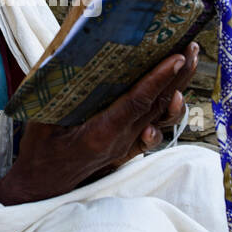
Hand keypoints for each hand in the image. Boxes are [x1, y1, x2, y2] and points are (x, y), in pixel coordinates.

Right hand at [0, 42, 200, 205]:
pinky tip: (176, 91)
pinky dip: (168, 109)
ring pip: (161, 115)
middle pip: (158, 105)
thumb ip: (53, 84)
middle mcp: (121, 140)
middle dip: (178, 74)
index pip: (138, 102)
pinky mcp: (128, 148)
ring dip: (178, 87)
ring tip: (190, 60)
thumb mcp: (41, 117)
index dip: (159, 78)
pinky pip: (155, 127)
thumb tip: (66, 43)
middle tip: (192, 45)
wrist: (42, 188)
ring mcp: (128, 145)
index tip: (176, 57)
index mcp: (101, 133)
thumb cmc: (39, 151)